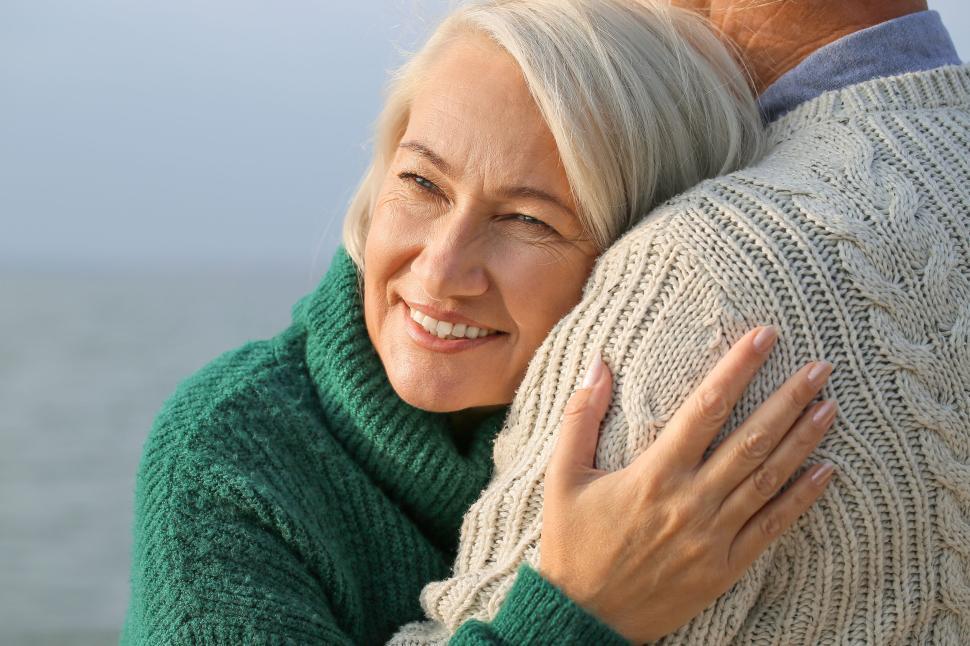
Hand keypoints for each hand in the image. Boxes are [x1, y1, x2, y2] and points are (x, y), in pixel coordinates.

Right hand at [538, 326, 836, 642]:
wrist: (584, 616)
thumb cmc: (572, 543)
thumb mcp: (562, 477)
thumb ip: (580, 418)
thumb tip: (597, 364)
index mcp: (654, 474)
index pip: (705, 408)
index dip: (738, 368)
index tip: (764, 337)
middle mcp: (691, 501)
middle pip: (751, 440)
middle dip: (788, 399)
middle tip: (820, 367)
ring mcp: (713, 536)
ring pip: (768, 479)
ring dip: (803, 441)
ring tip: (830, 407)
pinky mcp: (724, 567)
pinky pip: (771, 527)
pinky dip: (801, 499)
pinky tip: (826, 472)